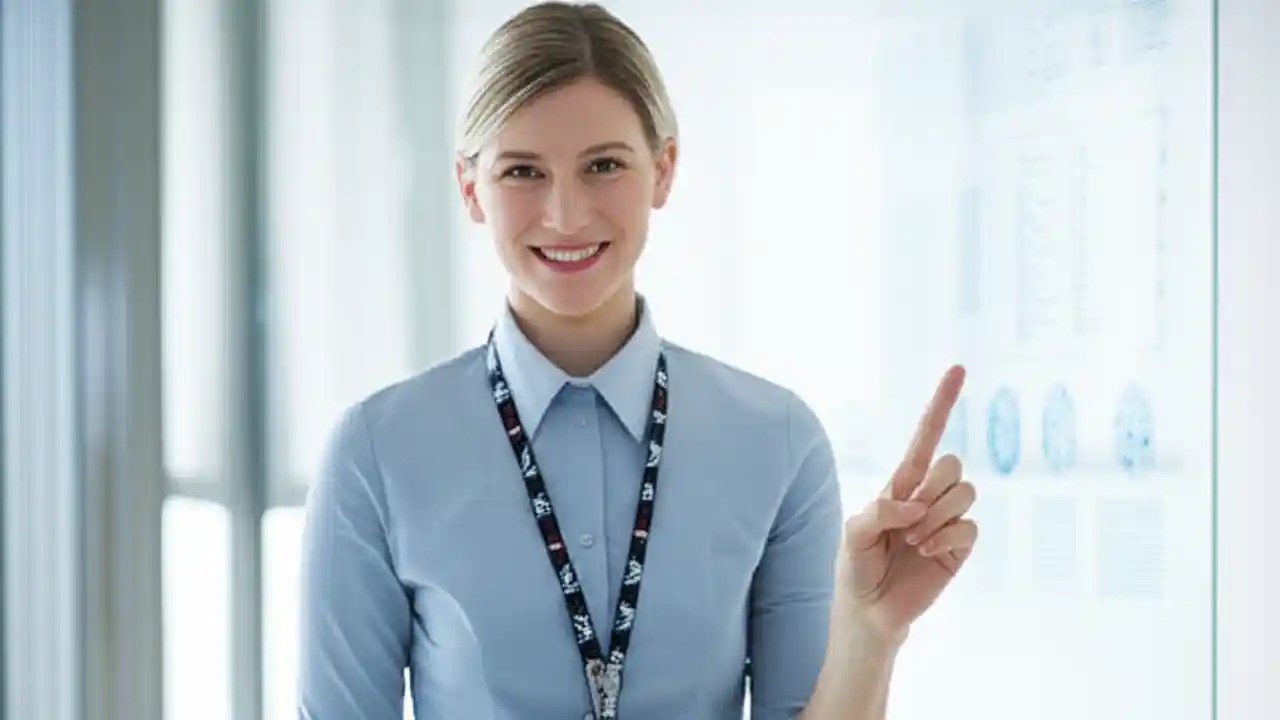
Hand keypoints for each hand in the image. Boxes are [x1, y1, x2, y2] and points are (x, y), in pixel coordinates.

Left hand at [835, 365, 978, 646]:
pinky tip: (926, 552)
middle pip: (952, 463)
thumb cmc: (856, 566)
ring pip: (964, 491)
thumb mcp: (853, 533)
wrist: (870, 610)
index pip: (926, 436)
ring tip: (914, 541)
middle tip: (908, 521)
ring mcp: (947, 519)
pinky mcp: (960, 545)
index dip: (942, 403)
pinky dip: (946, 538)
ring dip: (936, 517)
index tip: (958, 368)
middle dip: (931, 490)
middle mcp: (928, 494)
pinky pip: (970, 525)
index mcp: (901, 482)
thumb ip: (879, 511)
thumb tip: (913, 505)